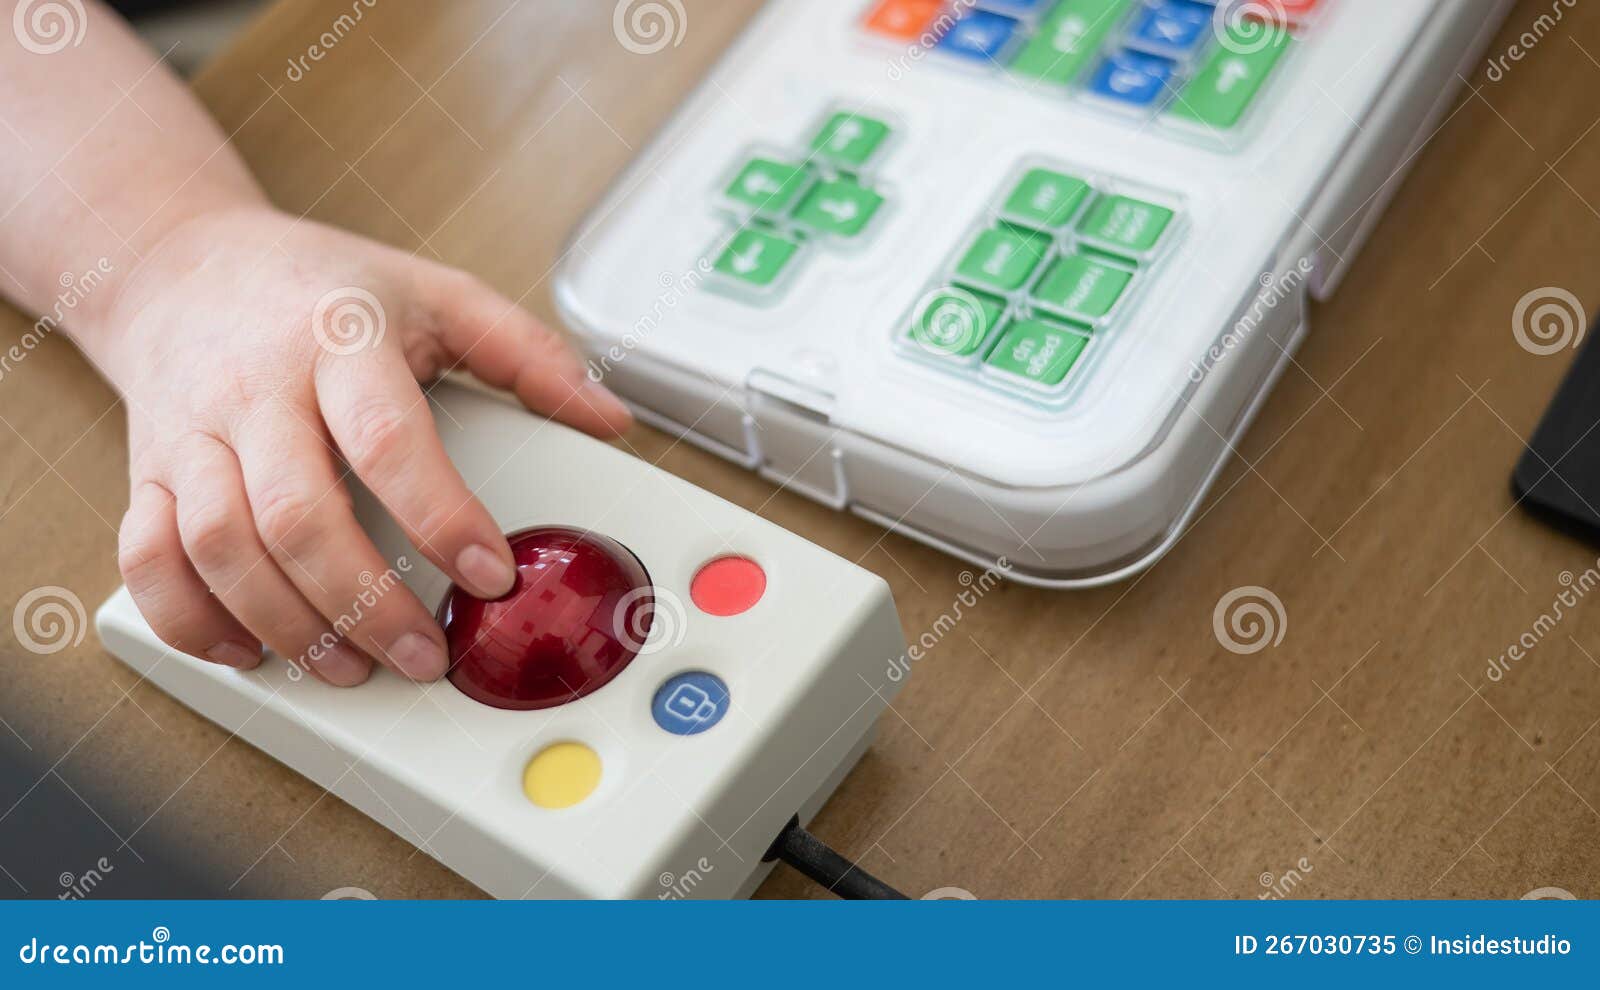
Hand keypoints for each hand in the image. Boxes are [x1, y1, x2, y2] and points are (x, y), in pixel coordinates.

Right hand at [93, 205, 629, 686]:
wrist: (179, 263)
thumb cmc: (320, 288)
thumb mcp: (435, 294)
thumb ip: (527, 355)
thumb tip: (611, 418)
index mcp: (338, 339)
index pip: (387, 438)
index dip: (440, 515)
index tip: (489, 575)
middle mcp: (255, 388)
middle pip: (297, 514)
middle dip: (367, 603)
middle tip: (428, 654)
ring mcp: (192, 433)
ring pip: (220, 547)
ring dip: (288, 625)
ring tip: (353, 667)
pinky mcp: (146, 471)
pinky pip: (147, 559)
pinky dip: (190, 618)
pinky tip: (250, 651)